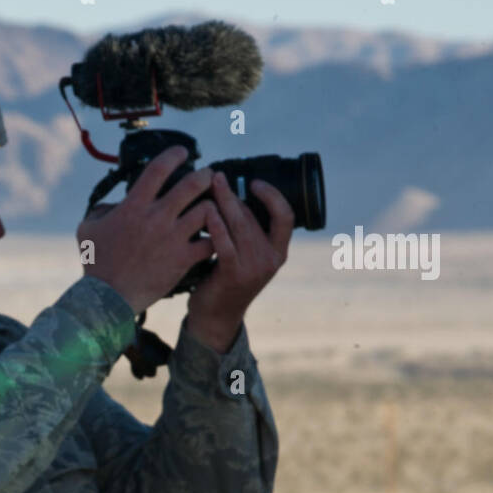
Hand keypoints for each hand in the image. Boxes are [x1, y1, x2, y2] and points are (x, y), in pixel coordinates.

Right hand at [76, 145, 218, 313]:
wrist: (107, 297)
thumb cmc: (95, 263)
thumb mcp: (87, 229)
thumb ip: (101, 210)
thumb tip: (112, 205)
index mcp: (134, 205)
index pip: (159, 168)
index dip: (174, 155)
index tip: (183, 153)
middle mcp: (156, 217)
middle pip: (193, 184)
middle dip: (204, 176)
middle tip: (207, 177)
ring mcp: (172, 238)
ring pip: (207, 210)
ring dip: (212, 207)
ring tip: (212, 208)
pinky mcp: (182, 259)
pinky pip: (210, 242)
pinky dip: (215, 238)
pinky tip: (214, 237)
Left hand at [186, 174, 294, 351]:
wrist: (215, 316)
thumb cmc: (226, 279)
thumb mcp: (245, 254)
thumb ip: (246, 230)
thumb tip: (231, 192)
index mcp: (279, 251)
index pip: (286, 216)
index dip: (272, 195)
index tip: (254, 181)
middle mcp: (271, 258)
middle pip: (255, 216)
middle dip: (234, 194)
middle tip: (216, 176)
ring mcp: (253, 268)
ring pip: (240, 226)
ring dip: (223, 203)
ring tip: (209, 186)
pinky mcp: (233, 275)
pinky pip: (225, 244)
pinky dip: (216, 225)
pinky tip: (207, 211)